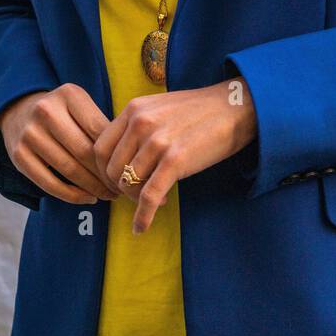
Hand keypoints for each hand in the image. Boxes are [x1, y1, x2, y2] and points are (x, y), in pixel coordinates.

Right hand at [0, 84, 122, 204]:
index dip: (116, 153)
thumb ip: (101, 124)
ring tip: (108, 194)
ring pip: (69, 169)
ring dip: (93, 187)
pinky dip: (73, 195)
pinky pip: (50, 184)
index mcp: (68, 94)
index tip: (130, 169)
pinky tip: (88, 198)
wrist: (19, 111)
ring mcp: (30, 133)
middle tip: (122, 187)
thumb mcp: (81, 106)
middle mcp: (46, 111)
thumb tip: (129, 159)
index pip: (99, 130)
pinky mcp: (19, 155)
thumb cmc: (63, 112)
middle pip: (85, 151)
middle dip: (106, 174)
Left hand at [93, 78, 257, 234]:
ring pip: (129, 184)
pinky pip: (149, 196)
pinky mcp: (176, 160)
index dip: (103, 172)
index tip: (115, 183)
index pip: (99, 149)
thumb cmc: (199, 112)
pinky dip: (143, 216)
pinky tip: (142, 227)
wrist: (235, 109)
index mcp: (134, 109)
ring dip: (138, 200)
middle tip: (136, 195)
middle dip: (121, 189)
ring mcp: (158, 141)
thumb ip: (136, 126)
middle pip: (111, 170)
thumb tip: (118, 160)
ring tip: (156, 199)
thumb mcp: (159, 108)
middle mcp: (141, 123)